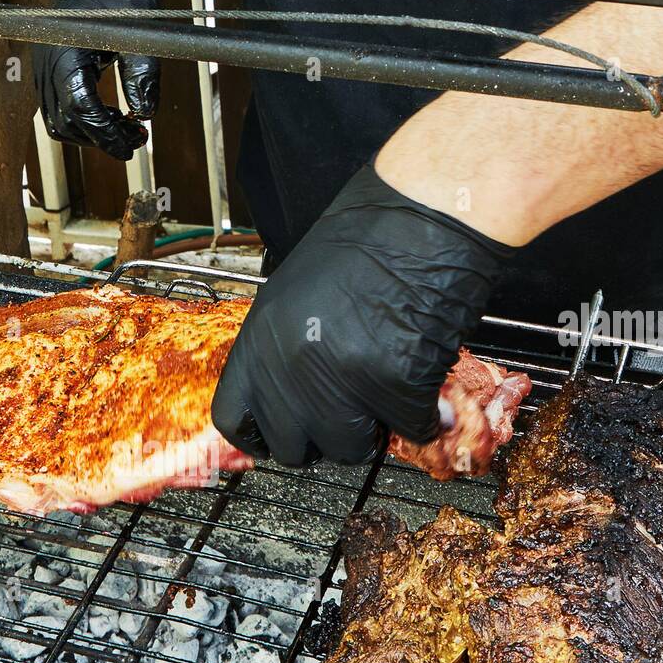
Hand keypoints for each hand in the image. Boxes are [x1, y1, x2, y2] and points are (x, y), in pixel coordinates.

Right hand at [33, 0, 160, 161]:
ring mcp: (44, 67)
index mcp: (65, 54)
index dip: (107, 136)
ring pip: (59, 121)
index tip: (131, 145)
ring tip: (123, 127)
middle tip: (135, 136)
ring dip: (90, 132)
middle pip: (67, 124)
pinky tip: (108, 113)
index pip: (81, 112)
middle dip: (100, 137)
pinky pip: (57, 107)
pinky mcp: (49, 68)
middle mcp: (47, 63)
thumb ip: (143, 75)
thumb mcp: (140, 32)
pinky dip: (82, 118)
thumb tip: (145, 113)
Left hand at [212, 164, 513, 465]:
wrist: (425, 214)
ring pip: (350, 448)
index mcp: (260, 339)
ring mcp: (341, 378)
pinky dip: (424, 415)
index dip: (264, 435)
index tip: (284, 435)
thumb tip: (296, 406)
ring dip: (374, 430)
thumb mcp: (295, 296)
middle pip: (293, 447)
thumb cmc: (367, 243)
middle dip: (324, 438)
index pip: (235, 420)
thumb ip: (286, 354)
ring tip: (388, 391)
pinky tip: (427, 385)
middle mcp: (291, 365)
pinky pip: (409, 428)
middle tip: (351, 412)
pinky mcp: (393, 384)